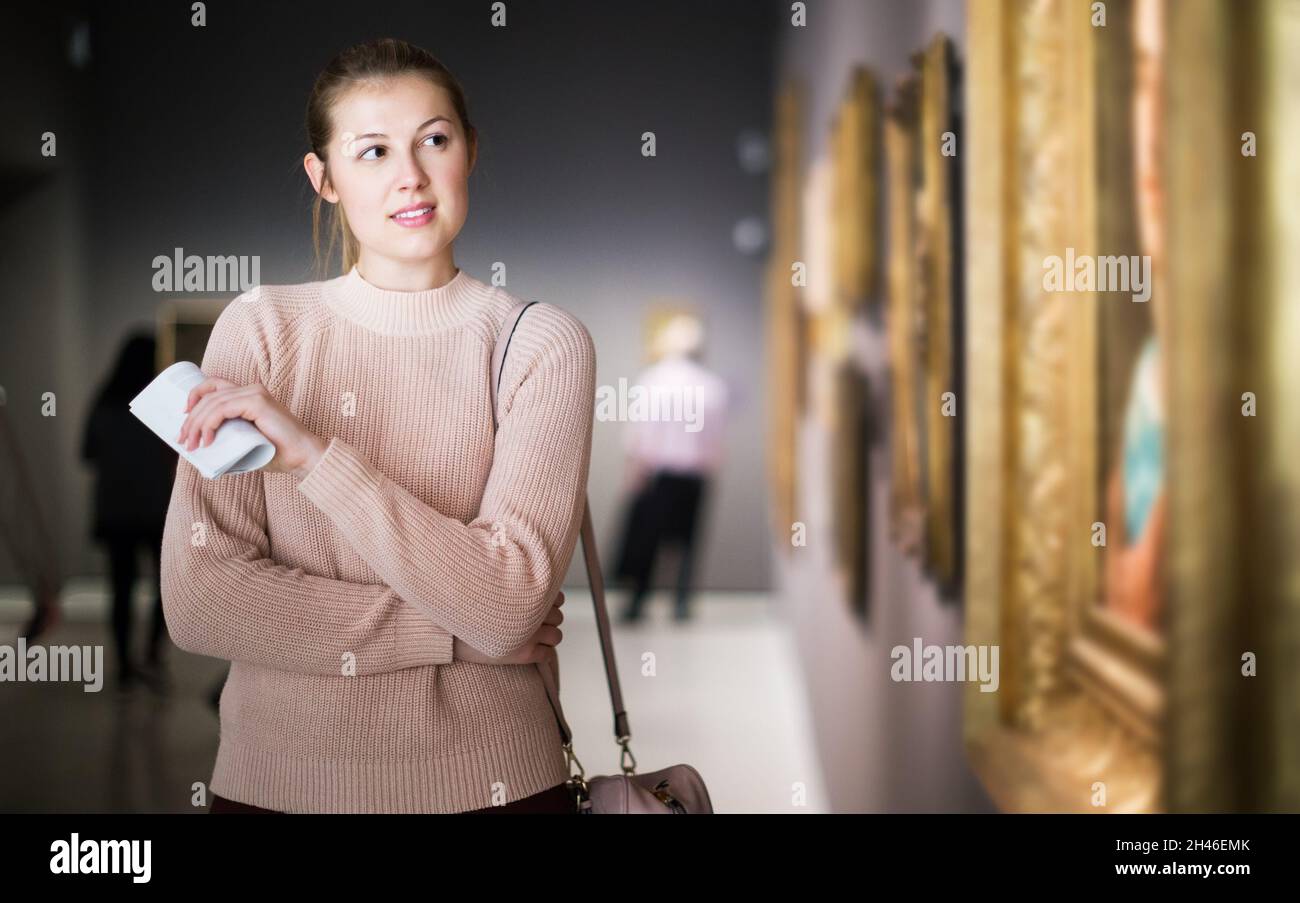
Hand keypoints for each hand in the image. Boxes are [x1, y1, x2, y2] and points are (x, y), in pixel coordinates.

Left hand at [176, 376, 327, 478]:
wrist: (302, 457)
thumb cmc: (278, 453)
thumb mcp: (246, 442)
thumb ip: (229, 437)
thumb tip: (201, 445)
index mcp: (251, 395)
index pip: (215, 386)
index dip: (195, 396)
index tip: (183, 415)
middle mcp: (252, 390)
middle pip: (209, 395)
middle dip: (191, 418)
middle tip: (183, 439)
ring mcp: (255, 394)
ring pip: (213, 402)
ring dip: (196, 423)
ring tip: (192, 444)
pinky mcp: (257, 402)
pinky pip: (223, 408)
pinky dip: (210, 423)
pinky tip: (206, 439)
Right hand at [453, 591, 564, 664]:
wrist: (449, 631)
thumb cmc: (465, 607)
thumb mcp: (489, 586)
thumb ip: (511, 585)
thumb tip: (525, 576)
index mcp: (527, 594)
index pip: (558, 598)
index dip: (550, 603)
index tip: (539, 606)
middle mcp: (533, 613)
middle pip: (558, 617)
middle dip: (549, 620)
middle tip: (534, 623)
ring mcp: (530, 634)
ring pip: (556, 636)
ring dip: (548, 636)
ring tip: (533, 637)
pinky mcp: (525, 653)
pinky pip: (547, 655)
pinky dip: (542, 654)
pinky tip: (528, 652)